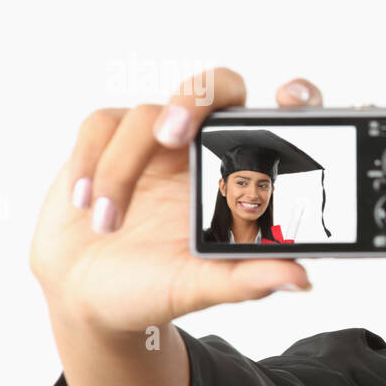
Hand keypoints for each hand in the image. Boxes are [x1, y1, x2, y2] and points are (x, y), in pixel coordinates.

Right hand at [31, 69, 324, 333]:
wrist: (89, 297)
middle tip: (173, 134)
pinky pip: (102, 124)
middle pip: (219, 88)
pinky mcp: (109, 140)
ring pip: (147, 116)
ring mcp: (156, 141)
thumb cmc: (155, 287)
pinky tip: (85, 202)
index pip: (278, 124)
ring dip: (121, 171)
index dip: (297, 98)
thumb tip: (300, 280)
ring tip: (108, 224)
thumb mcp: (203, 287)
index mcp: (241, 178)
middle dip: (196, 98)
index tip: (289, 99)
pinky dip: (91, 161)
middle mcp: (204, 150)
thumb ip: (249, 280)